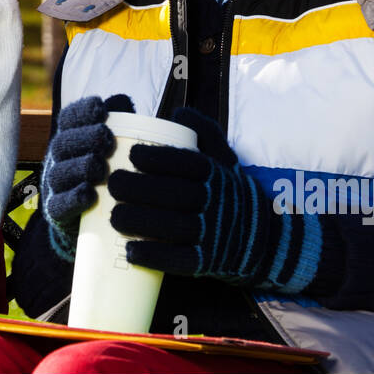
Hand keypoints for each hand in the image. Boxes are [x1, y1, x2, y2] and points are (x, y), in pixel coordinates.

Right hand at [41, 94, 133, 259]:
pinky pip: (58, 205)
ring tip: (99, 167)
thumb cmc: (108, 172)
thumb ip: (119, 122)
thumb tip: (122, 100)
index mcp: (72, 138)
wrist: (94, 220)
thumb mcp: (115, 146)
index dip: (81, 111)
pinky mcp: (56, 212)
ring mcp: (55, 186)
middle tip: (106, 138)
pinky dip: (72, 198)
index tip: (100, 108)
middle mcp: (59, 159)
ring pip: (59, 173)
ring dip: (79, 167)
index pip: (69, 118)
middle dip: (83, 138)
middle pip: (62, 143)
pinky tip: (89, 194)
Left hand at [107, 106, 276, 284]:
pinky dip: (155, 257)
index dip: (159, 158)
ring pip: (175, 227)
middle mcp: (216, 202)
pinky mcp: (207, 261)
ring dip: (141, 223)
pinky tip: (130, 252)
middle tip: (113, 183)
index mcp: (215, 173)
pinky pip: (181, 260)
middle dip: (141, 189)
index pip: (188, 163)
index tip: (132, 154)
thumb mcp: (223, 156)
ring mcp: (213, 234)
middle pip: (176, 194)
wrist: (260, 236)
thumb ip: (204, 131)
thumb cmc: (226, 189)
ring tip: (113, 217)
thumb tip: (178, 112)